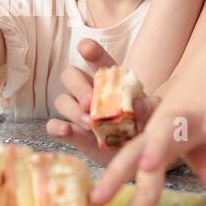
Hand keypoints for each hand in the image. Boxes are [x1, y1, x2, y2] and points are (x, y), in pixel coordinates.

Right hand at [45, 38, 157, 164]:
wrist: (137, 157)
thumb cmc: (143, 126)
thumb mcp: (152, 115)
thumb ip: (149, 106)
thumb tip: (138, 105)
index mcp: (109, 80)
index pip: (97, 58)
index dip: (89, 50)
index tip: (85, 48)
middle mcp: (88, 91)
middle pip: (71, 75)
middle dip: (78, 87)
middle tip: (90, 104)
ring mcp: (77, 112)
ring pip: (61, 100)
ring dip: (72, 110)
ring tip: (90, 124)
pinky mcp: (71, 133)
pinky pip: (53, 125)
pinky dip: (56, 127)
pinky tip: (66, 130)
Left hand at [90, 28, 205, 205]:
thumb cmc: (203, 101)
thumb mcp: (198, 137)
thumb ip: (200, 161)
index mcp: (157, 136)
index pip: (128, 163)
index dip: (111, 185)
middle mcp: (167, 125)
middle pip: (139, 151)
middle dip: (118, 175)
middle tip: (97, 198)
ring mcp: (194, 112)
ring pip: (172, 126)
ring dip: (160, 144)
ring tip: (149, 163)